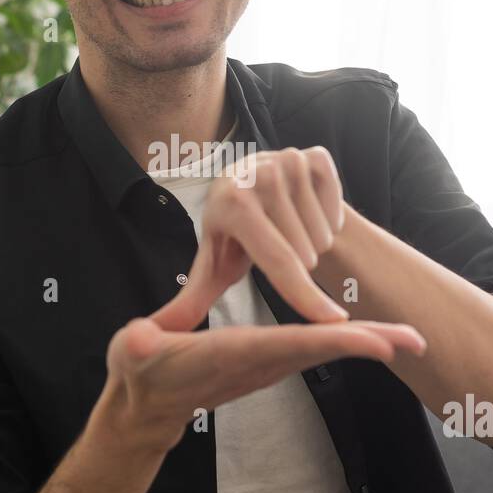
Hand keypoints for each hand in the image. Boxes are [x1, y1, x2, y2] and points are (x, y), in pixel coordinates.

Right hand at [100, 311, 426, 454]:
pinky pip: (317, 348)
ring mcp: (269, 363)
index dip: (335, 342)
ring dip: (368, 341)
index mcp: (235, 352)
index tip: (377, 342)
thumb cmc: (140, 371)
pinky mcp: (269, 359)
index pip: (292, 344)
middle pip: (324, 350)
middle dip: (371, 343)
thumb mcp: (132, 352)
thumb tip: (138, 340)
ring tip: (408, 334)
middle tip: (418, 339)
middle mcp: (261, 361)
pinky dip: (349, 340)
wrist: (148, 406)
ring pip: (326, 349)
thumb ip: (137, 344)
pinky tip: (373, 334)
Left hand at [154, 146, 350, 328]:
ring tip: (290, 231)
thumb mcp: (212, 266)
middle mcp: (260, 175)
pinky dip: (330, 217)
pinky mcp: (316, 155)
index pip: (279, 262)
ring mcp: (289, 161)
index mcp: (234, 206)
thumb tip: (154, 337)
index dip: (306, 297)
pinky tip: (307, 212)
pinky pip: (338, 203)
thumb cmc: (234, 237)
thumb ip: (190, 301)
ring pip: (324, 234)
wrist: (250, 185)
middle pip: (306, 254)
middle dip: (299, 266)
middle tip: (277, 248)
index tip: (335, 323)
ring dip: (314, 243)